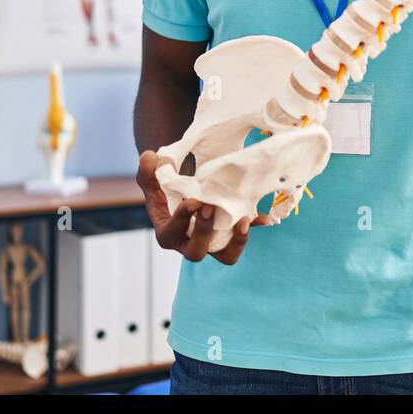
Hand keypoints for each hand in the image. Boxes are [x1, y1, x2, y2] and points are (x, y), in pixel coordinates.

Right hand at [136, 150, 271, 264]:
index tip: (193, 201)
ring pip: (225, 256)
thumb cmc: (164, 189)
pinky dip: (254, 227)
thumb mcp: (153, 179)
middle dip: (204, 231)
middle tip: (211, 208)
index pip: (172, 232)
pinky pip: (243, 237)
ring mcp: (211, 243)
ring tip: (243, 221)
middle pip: (196, 251)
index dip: (182, 219)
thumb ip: (147, 170)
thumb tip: (148, 157)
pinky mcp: (229, 236)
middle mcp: (189, 243)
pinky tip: (265, 218)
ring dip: (236, 242)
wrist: (182, 194)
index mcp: (167, 233)